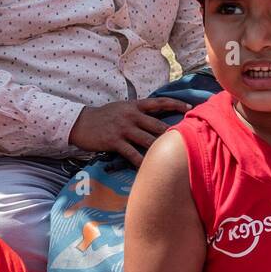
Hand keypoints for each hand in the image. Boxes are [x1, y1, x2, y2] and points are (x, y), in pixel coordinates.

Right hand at [68, 98, 190, 165]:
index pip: (160, 102)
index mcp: (135, 106)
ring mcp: (123, 129)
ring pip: (148, 140)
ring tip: (174, 157)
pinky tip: (150, 169)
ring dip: (161, 149)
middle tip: (188, 140)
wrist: (80, 123)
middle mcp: (131, 116)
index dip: (176, 104)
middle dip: (173, 133)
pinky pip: (132, 154)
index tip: (191, 108)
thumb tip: (159, 117)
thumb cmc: (104, 116)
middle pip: (157, 125)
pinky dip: (142, 162)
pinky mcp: (114, 142)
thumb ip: (139, 111)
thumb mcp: (122, 108)